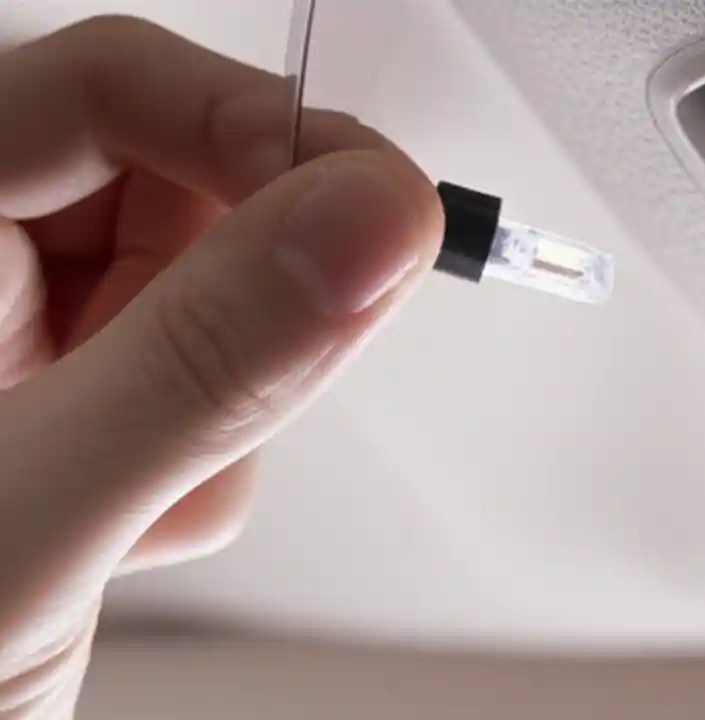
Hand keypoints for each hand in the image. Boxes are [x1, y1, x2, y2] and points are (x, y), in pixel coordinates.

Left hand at [0, 17, 441, 714]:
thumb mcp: (32, 519)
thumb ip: (205, 365)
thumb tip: (367, 226)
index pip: (109, 85)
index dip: (256, 134)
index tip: (371, 222)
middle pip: (183, 181)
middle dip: (248, 309)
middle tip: (238, 407)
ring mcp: (32, 331)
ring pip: (220, 290)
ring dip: (230, 409)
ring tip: (142, 507)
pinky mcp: (90, 393)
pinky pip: (216, 374)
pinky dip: (216, 458)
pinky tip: (140, 525)